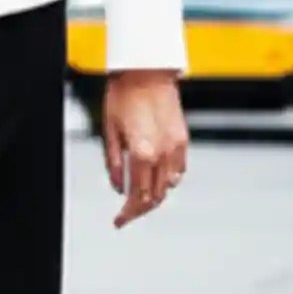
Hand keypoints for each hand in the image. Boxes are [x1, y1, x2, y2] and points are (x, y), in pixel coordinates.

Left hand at [102, 70, 188, 228]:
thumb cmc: (122, 97)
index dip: (127, 214)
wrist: (145, 72)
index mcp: (141, 154)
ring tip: (139, 199)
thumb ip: (113, 163)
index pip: (137, 197)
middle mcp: (162, 154)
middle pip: (154, 197)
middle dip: (139, 210)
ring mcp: (175, 147)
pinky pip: (179, 170)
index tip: (118, 221)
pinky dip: (168, 181)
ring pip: (168, 186)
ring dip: (154, 197)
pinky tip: (156, 181)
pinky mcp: (183, 138)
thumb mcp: (109, 131)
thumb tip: (117, 189)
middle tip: (126, 215)